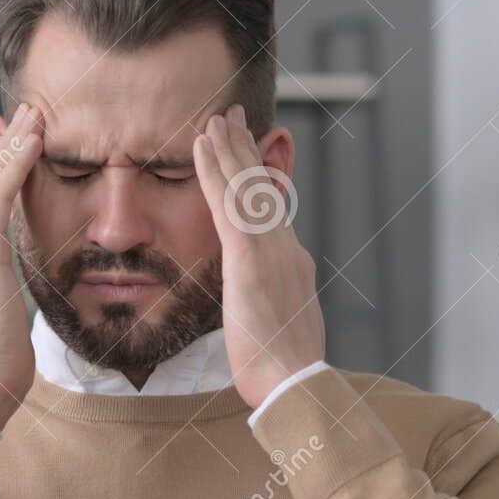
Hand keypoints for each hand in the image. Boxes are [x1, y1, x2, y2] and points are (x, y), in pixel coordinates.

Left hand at [193, 103, 324, 408]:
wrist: (295, 384)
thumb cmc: (283, 369)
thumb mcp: (279, 324)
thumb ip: (270, 301)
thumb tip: (260, 296)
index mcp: (293, 262)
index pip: (274, 208)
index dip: (261, 174)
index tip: (251, 149)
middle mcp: (286, 248)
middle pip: (263, 187)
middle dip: (246, 149)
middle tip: (232, 114)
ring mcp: (271, 250)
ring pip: (247, 187)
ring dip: (229, 149)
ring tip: (215, 117)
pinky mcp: (251, 259)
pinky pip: (227, 205)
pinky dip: (214, 172)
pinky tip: (202, 147)